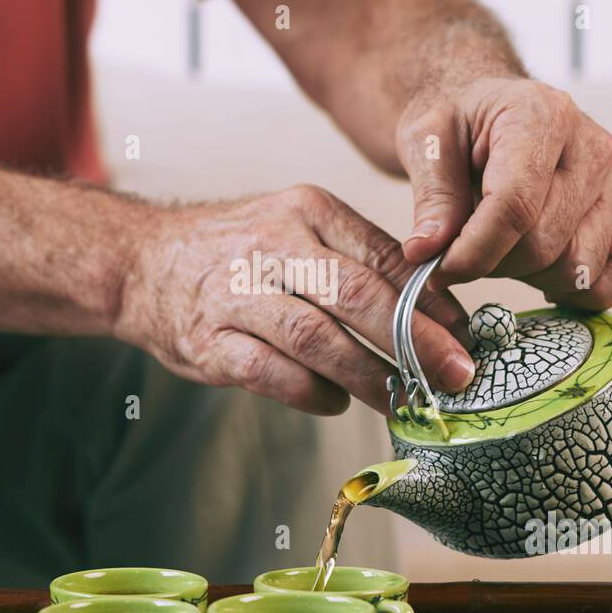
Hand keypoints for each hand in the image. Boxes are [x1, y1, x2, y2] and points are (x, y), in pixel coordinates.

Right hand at [116, 187, 475, 415]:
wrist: (144, 261)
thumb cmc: (239, 250)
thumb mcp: (301, 228)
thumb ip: (360, 259)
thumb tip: (438, 310)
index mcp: (308, 210)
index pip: (386, 256)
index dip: (433, 302)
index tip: (466, 335)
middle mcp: (273, 246)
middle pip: (358, 295)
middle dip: (415, 342)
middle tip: (454, 375)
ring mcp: (237, 294)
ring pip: (317, 338)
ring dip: (368, 376)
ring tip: (403, 400)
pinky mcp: (209, 340)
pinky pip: (271, 372)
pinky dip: (311, 392)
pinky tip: (334, 402)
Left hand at [396, 76, 611, 308]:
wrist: (487, 111)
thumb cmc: (459, 120)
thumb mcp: (426, 141)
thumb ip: (431, 197)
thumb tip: (427, 252)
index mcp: (542, 116)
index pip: (514, 206)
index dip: (473, 251)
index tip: (436, 270)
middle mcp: (590, 149)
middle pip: (543, 243)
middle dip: (491, 263)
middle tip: (458, 252)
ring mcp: (610, 185)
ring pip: (574, 266)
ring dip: (526, 275)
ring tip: (495, 247)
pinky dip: (581, 289)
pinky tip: (541, 277)